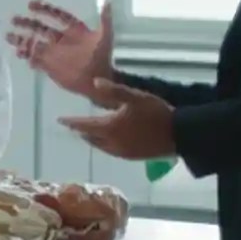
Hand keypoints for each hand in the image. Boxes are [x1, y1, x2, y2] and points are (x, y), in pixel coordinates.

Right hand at [7, 1, 114, 102]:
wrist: (99, 80)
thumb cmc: (103, 58)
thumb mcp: (106, 37)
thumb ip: (105, 20)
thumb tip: (107, 2)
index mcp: (72, 30)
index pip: (56, 16)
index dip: (44, 10)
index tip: (31, 5)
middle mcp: (60, 39)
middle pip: (40, 28)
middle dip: (26, 23)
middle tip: (14, 20)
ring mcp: (54, 53)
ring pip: (34, 43)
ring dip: (22, 40)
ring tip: (9, 37)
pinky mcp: (49, 66)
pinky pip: (35, 59)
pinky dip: (28, 57)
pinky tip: (21, 55)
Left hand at [59, 78, 175, 159]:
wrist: (180, 135)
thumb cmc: (157, 113)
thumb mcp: (135, 97)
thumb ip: (114, 91)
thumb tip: (94, 82)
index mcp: (109, 128)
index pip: (84, 125)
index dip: (71, 122)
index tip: (60, 120)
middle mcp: (112, 143)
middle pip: (90, 138)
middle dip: (81, 131)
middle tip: (74, 126)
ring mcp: (122, 152)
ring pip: (101, 146)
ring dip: (92, 139)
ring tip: (88, 133)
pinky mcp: (133, 157)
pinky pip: (112, 151)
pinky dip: (105, 145)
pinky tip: (109, 141)